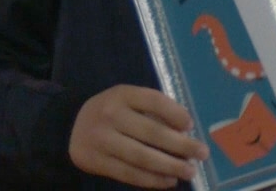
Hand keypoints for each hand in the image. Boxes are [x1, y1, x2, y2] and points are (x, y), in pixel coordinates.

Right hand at [69, 84, 206, 188]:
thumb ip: (153, 109)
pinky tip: (168, 181)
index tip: (191, 125)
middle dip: (181, 145)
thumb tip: (184, 131)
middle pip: (151, 132)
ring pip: (141, 157)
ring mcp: (101, 140)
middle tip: (202, 153)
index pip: (154, 101)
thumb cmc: (113, 110)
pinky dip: (151, 180)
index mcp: (122, 94)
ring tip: (190, 171)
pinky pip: (128, 173)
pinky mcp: (95, 162)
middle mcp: (110, 115)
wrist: (72, 126)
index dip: (175, 114)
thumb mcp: (129, 99)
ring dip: (169, 166)